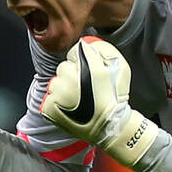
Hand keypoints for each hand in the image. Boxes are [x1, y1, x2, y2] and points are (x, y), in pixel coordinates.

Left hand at [41, 36, 157, 166]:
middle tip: (84, 89)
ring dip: (63, 89)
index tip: (89, 73)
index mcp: (88, 67)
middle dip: (72, 75)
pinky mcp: (50, 108)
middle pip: (64, 68)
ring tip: (77, 101)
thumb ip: (105, 50)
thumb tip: (87, 44)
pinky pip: (49, 99)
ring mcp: (59, 95)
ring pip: (55, 83)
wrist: (111, 127)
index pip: (75, 52)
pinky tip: (69, 110)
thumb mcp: (122, 68)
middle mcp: (71, 79)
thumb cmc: (116, 98)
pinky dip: (56, 104)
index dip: (82, 61)